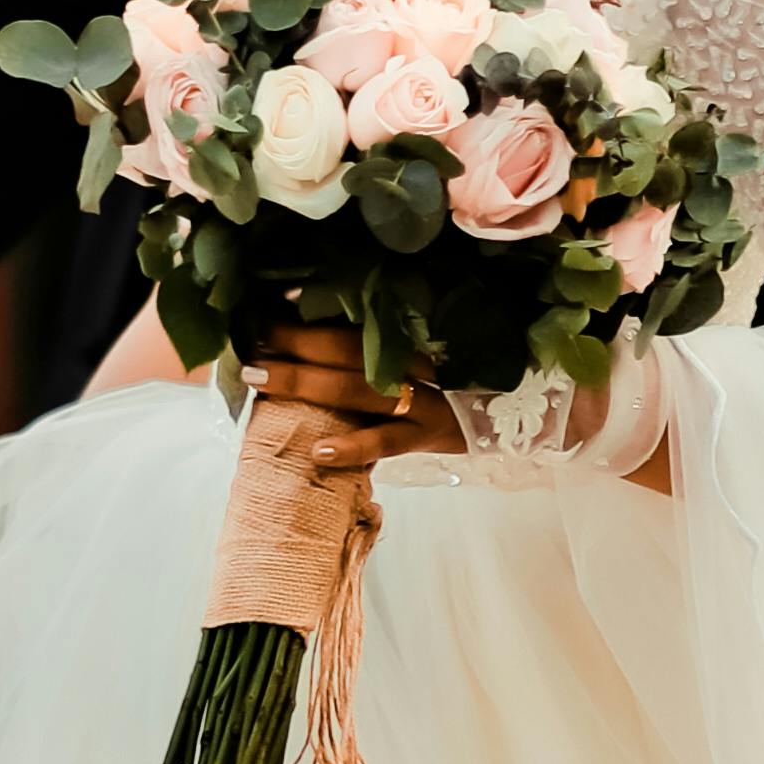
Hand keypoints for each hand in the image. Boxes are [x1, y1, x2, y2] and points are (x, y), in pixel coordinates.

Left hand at [253, 320, 464, 477]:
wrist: (511, 414)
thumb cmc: (458, 383)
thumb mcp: (426, 355)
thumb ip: (384, 344)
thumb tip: (314, 322)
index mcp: (411, 338)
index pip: (352, 323)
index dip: (311, 319)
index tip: (270, 312)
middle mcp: (413, 363)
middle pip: (348, 351)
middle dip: (296, 345)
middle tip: (252, 343)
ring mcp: (422, 401)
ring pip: (357, 390)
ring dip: (306, 383)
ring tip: (261, 379)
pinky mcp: (427, 436)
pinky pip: (386, 442)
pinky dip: (353, 447)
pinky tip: (319, 451)